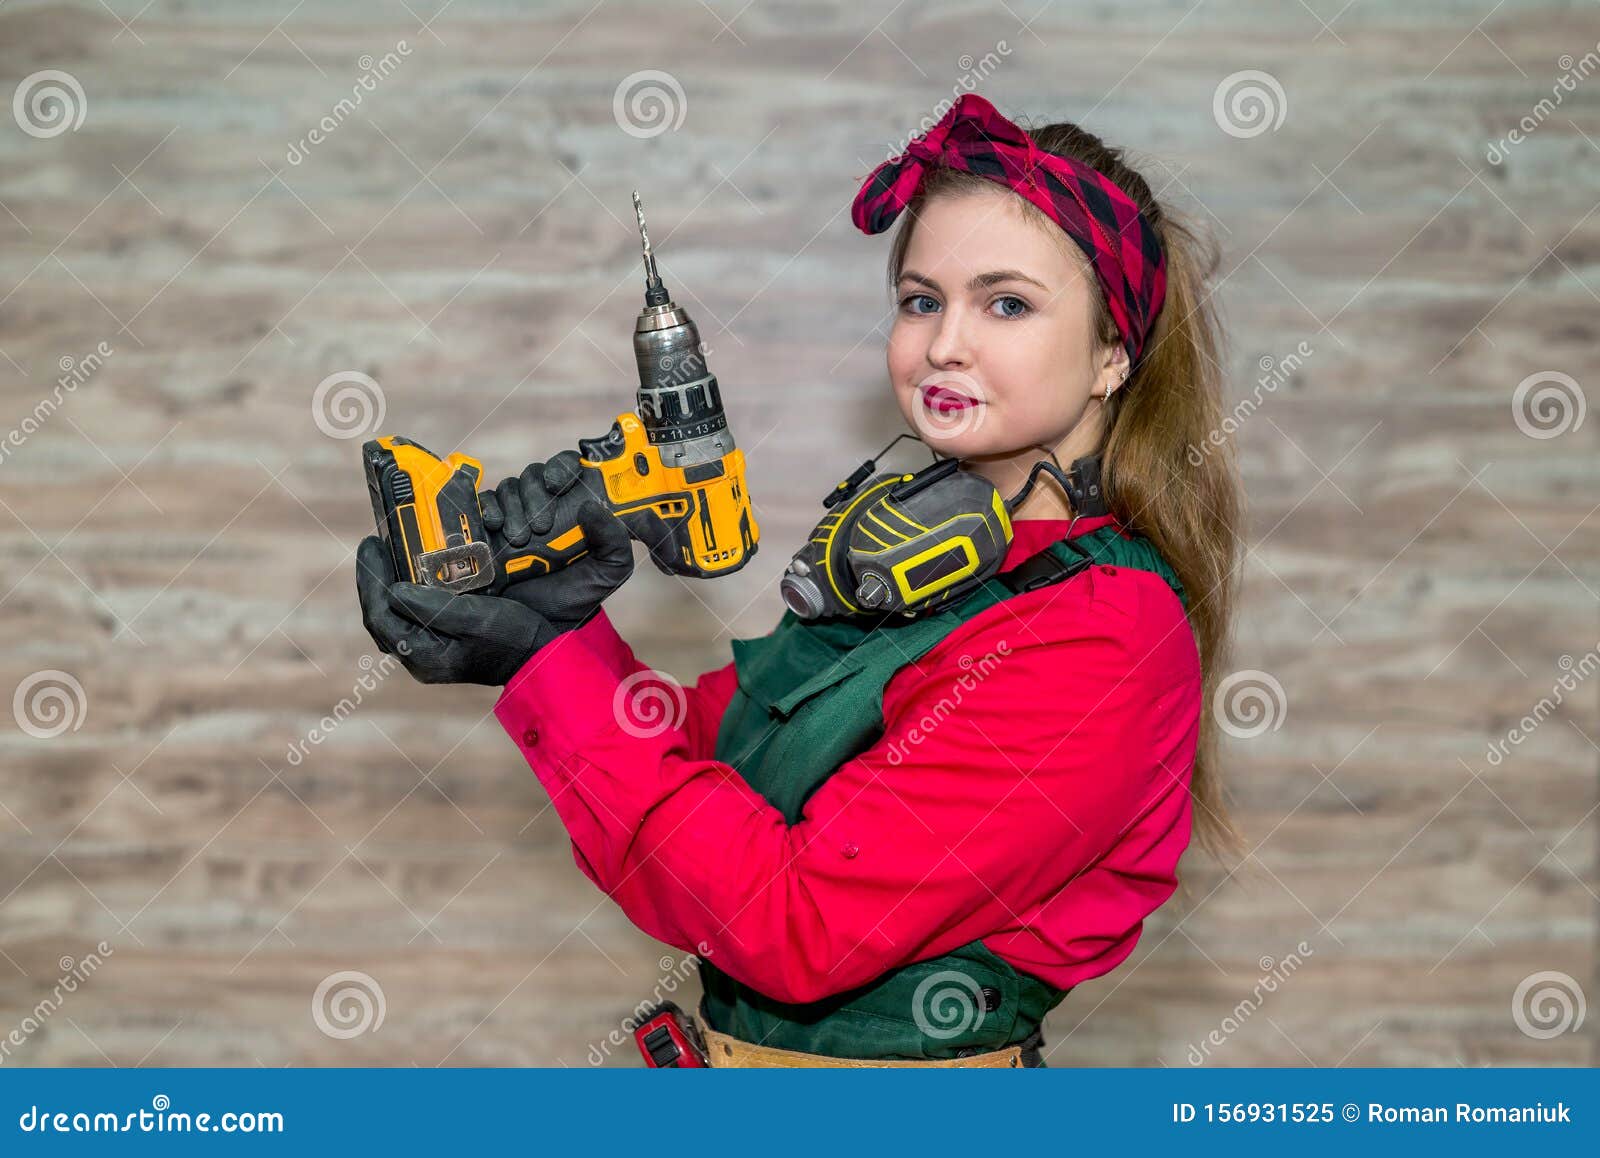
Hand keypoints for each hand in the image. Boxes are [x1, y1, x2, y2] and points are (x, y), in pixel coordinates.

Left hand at [356, 535, 558, 685]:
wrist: (536, 656)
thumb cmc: (510, 637)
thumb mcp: (474, 617)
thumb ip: (432, 606)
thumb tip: (394, 590)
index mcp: (423, 654)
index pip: (380, 614)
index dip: (370, 579)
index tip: (371, 545)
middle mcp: (419, 657)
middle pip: (380, 616)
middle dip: (372, 580)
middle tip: (373, 545)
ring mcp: (428, 651)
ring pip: (392, 617)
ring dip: (384, 586)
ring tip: (385, 556)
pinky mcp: (439, 643)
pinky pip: (409, 616)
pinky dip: (403, 593)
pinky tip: (406, 574)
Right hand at [478, 451, 633, 628]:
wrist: (537, 624)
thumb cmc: (576, 595)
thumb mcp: (609, 571)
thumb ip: (615, 540)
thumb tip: (592, 507)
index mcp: (576, 508)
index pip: (569, 468)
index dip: (563, 466)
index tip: (558, 483)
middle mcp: (545, 505)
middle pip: (535, 474)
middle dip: (535, 494)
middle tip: (540, 526)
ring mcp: (516, 514)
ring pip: (510, 486)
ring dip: (514, 507)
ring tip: (520, 539)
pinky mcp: (490, 526)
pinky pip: (484, 501)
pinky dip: (489, 509)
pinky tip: (496, 527)